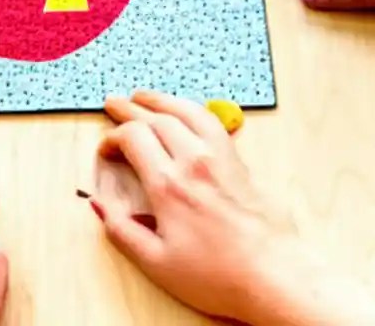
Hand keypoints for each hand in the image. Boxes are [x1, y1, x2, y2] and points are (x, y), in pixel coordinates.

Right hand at [94, 91, 374, 325]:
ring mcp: (220, 159)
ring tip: (145, 95)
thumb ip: (123, 231)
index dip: (113, 139)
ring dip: (163, 100)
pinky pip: (212, 123)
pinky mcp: (240, 164)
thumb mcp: (157, 262)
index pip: (133, 138)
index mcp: (169, 186)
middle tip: (114, 102)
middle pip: (158, 118)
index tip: (106, 150)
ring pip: (188, 112)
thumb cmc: (218, 276)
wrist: (275, 277)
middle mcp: (194, 163)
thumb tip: (99, 205)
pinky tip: (186, 112)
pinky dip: (192, 110)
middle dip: (131, 108)